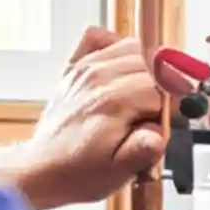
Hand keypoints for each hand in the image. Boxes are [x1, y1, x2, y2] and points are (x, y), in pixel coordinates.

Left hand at [18, 27, 195, 209]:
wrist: (43, 169)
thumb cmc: (77, 171)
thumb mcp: (117, 172)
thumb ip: (141, 151)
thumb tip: (159, 136)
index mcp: (113, 102)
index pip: (159, 91)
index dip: (165, 111)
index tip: (161, 125)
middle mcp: (98, 79)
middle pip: (149, 66)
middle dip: (157, 89)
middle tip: (152, 113)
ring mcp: (84, 70)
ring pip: (130, 48)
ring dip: (141, 67)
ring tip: (139, 93)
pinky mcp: (75, 69)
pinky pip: (96, 37)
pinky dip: (111, 44)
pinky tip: (119, 67)